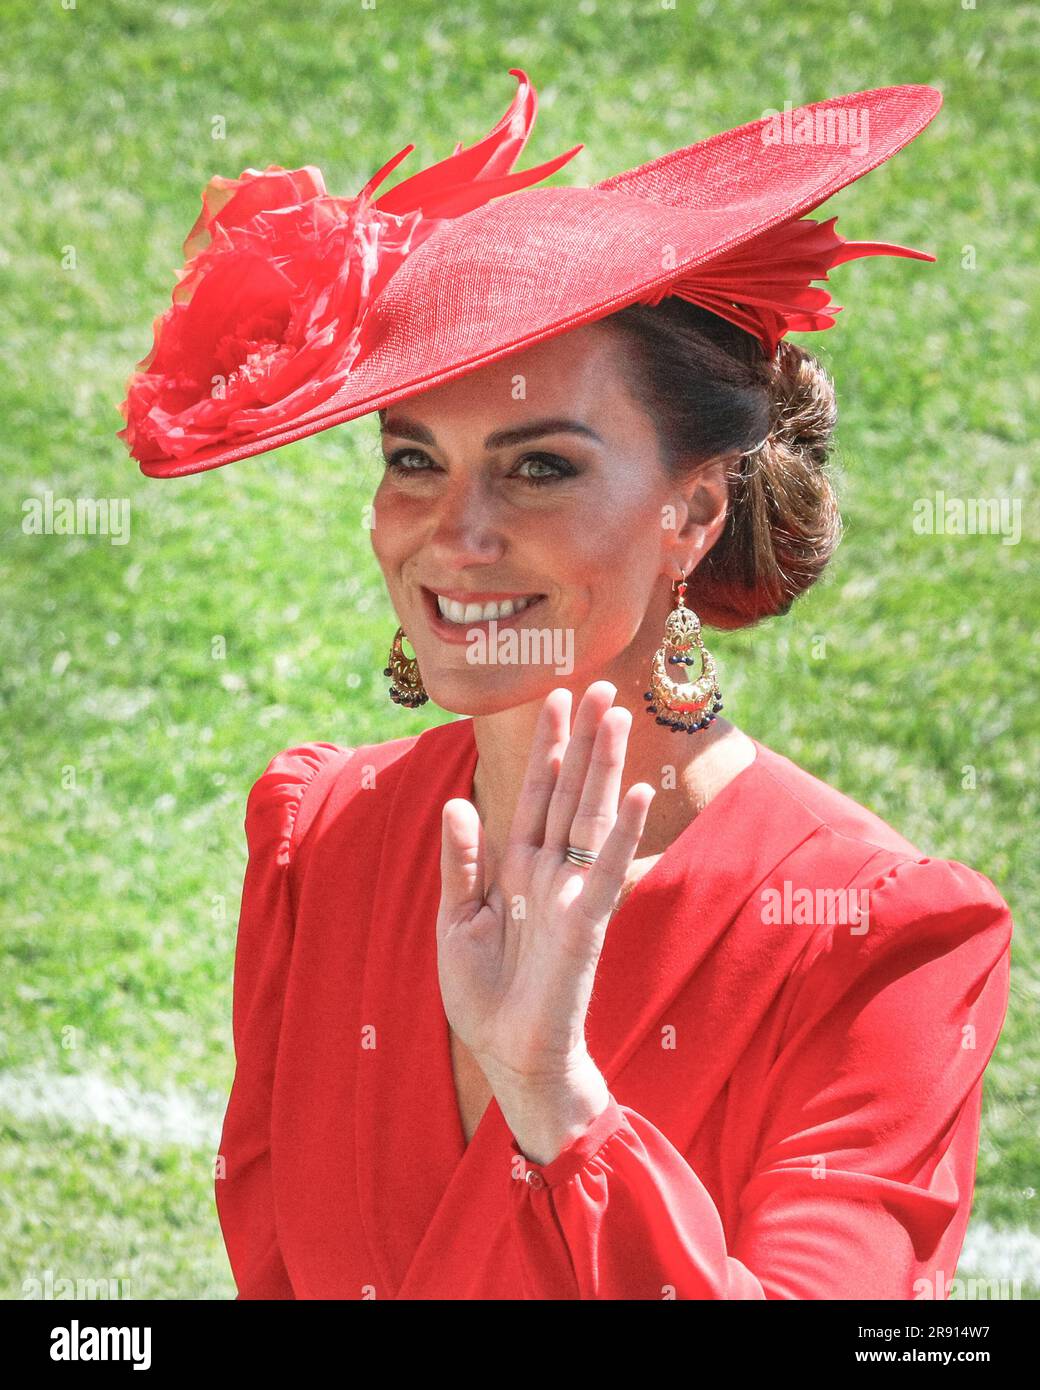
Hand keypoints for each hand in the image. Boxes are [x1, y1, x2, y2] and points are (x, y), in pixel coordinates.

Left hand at [436, 681, 655, 1086]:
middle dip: (582, 740)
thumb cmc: (485, 995)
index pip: (533, 793)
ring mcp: (571, 893)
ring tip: (618, 716)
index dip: (544, 748)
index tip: (554, 699)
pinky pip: (605, 870)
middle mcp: (549, 871)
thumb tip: (456, 803)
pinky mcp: (585, 924)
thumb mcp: (456, 921)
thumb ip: (462, 863)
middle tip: (597, 686)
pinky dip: (622, 832)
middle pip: (568, 792)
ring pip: (590, 817)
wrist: (509, 1056)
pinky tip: (635, 793)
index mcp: (517, 867)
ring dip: (604, 767)